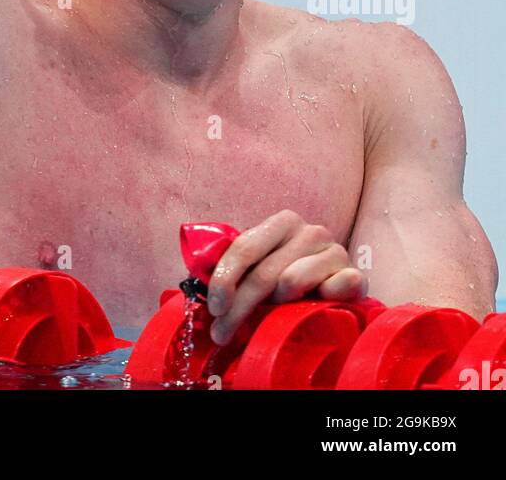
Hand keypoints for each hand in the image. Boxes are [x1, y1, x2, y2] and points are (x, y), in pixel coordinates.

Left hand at [206, 210, 366, 344]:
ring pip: (291, 282)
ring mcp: (335, 251)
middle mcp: (311, 231)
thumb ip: (238, 268)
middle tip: (222, 333)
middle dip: (238, 307)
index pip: (245, 247)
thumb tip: (198, 283)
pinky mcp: (356, 276)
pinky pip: (335, 288)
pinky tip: (316, 305)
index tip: (214, 307)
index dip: (224, 278)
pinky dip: (322, 298)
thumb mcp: (263, 265)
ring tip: (272, 315)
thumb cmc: (291, 273)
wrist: (337, 282)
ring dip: (276, 305)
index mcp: (284, 221)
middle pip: (264, 273)